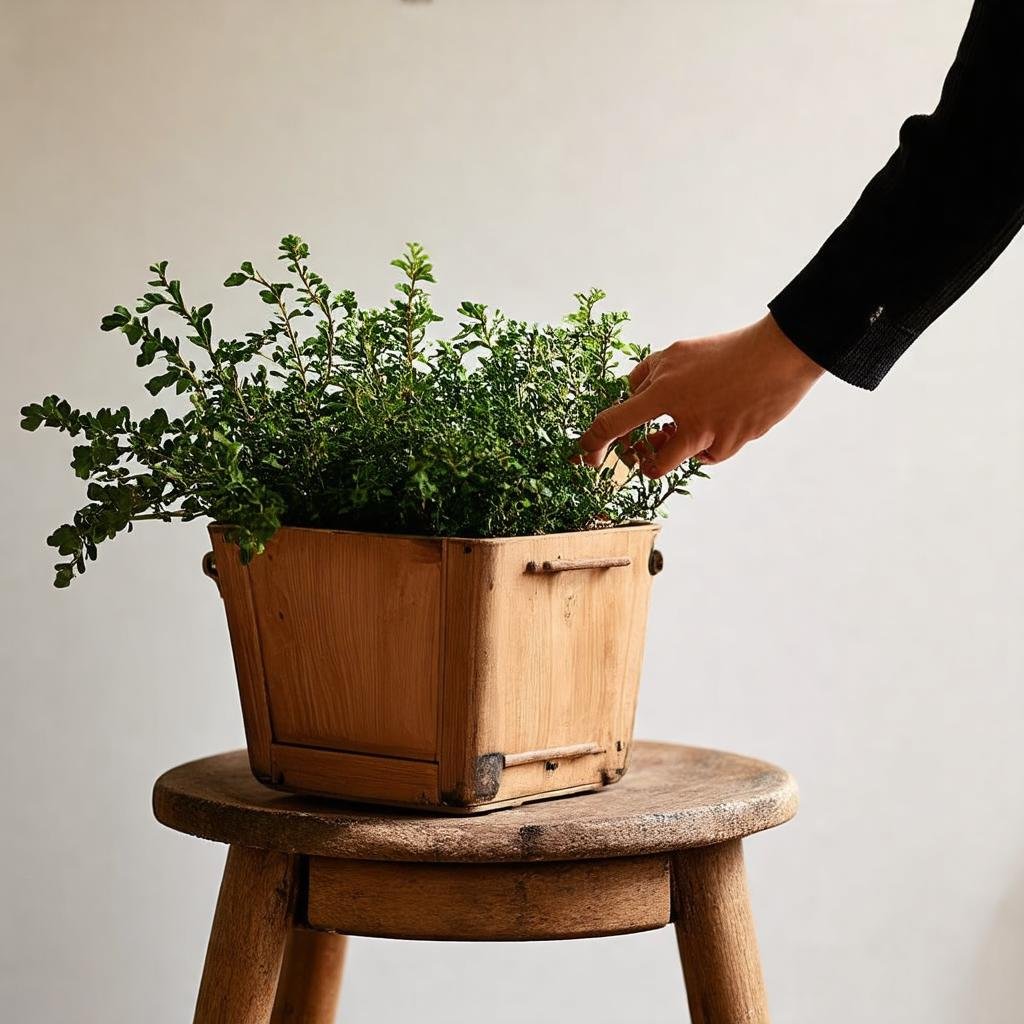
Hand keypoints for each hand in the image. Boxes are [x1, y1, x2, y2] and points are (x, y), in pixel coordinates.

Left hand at [577, 314, 823, 474]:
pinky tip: (718, 421)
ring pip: (679, 460)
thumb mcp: (676, 351)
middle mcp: (685, 420)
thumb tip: (627, 395)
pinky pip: (707, 455)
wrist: (778, 356)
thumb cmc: (724, 351)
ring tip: (677, 431)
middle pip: (650, 462)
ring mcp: (710, 437)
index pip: (614, 423)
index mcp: (664, 391)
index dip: (592, 443)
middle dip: (643, 462)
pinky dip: (705, 443)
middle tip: (642, 452)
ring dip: (672, 451)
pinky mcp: (733, 446)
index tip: (584, 455)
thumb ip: (645, 374)